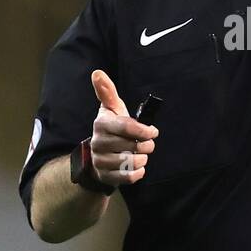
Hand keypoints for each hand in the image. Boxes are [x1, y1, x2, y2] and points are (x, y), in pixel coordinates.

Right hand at [90, 69, 158, 185]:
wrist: (98, 157)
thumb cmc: (111, 129)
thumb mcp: (110, 109)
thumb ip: (107, 92)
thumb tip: (97, 73)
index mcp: (102, 124)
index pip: (127, 126)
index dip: (144, 130)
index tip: (153, 132)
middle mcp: (98, 142)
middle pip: (133, 146)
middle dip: (146, 145)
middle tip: (147, 144)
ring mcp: (100, 161)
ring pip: (132, 162)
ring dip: (142, 159)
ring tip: (140, 155)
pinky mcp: (105, 176)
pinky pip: (128, 177)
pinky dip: (138, 173)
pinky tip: (137, 166)